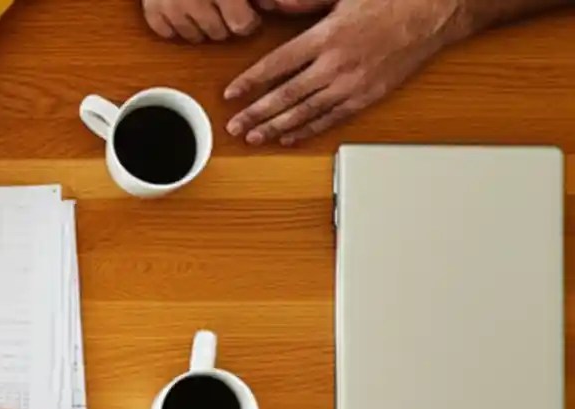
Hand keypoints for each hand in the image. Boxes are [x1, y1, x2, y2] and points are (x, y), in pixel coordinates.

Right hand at [142, 0, 261, 41]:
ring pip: (194, 36)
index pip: (242, 25)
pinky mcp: (152, 9)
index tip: (247, 13)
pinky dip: (174, 25)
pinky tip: (180, 10)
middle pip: (219, 34)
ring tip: (202, 6)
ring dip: (200, 26)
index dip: (248, 21)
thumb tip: (288, 9)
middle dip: (224, 23)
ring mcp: (171, 6)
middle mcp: (195, 0)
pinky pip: (165, 31)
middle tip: (222, 6)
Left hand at [224, 0, 464, 144]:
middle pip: (286, 95)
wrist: (436, 12)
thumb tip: (272, 5)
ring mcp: (352, 84)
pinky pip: (332, 119)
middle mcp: (336, 65)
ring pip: (306, 112)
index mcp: (326, 36)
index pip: (277, 65)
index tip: (231, 95)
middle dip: (256, 114)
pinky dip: (308, 130)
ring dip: (277, 127)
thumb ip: (305, 0)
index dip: (250, 82)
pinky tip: (290, 138)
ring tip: (255, 137)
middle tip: (235, 127)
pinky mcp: (368, 96)